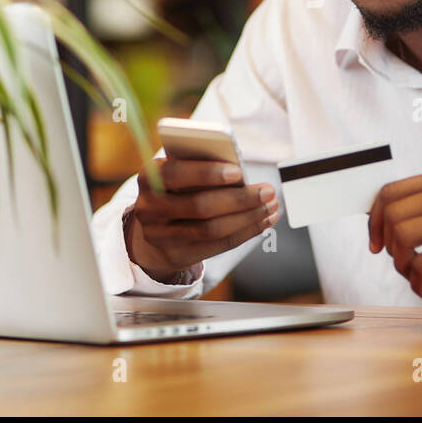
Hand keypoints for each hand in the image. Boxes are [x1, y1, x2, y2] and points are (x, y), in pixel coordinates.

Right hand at [126, 156, 279, 283]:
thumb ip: (202, 168)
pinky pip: (218, 245)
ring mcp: (161, 235)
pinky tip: (263, 221)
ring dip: (248, 218)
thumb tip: (241, 174)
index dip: (207, 173)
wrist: (156, 225)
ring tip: (270, 207)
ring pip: (212, 229)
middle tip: (267, 191)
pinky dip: (246, 232)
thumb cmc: (177, 188)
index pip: (176, 173)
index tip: (238, 172)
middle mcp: (150, 207)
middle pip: (200, 206)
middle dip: (239, 199)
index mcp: (150, 177)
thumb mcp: (181, 173)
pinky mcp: (177, 254)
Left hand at [367, 165, 421, 310]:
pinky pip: (420, 264)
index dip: (375, 219)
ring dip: (401, 265)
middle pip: (393, 212)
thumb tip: (375, 217)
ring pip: (401, 236)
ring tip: (416, 277)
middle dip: (387, 245)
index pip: (392, 189)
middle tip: (401, 264)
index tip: (375, 243)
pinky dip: (417, 283)